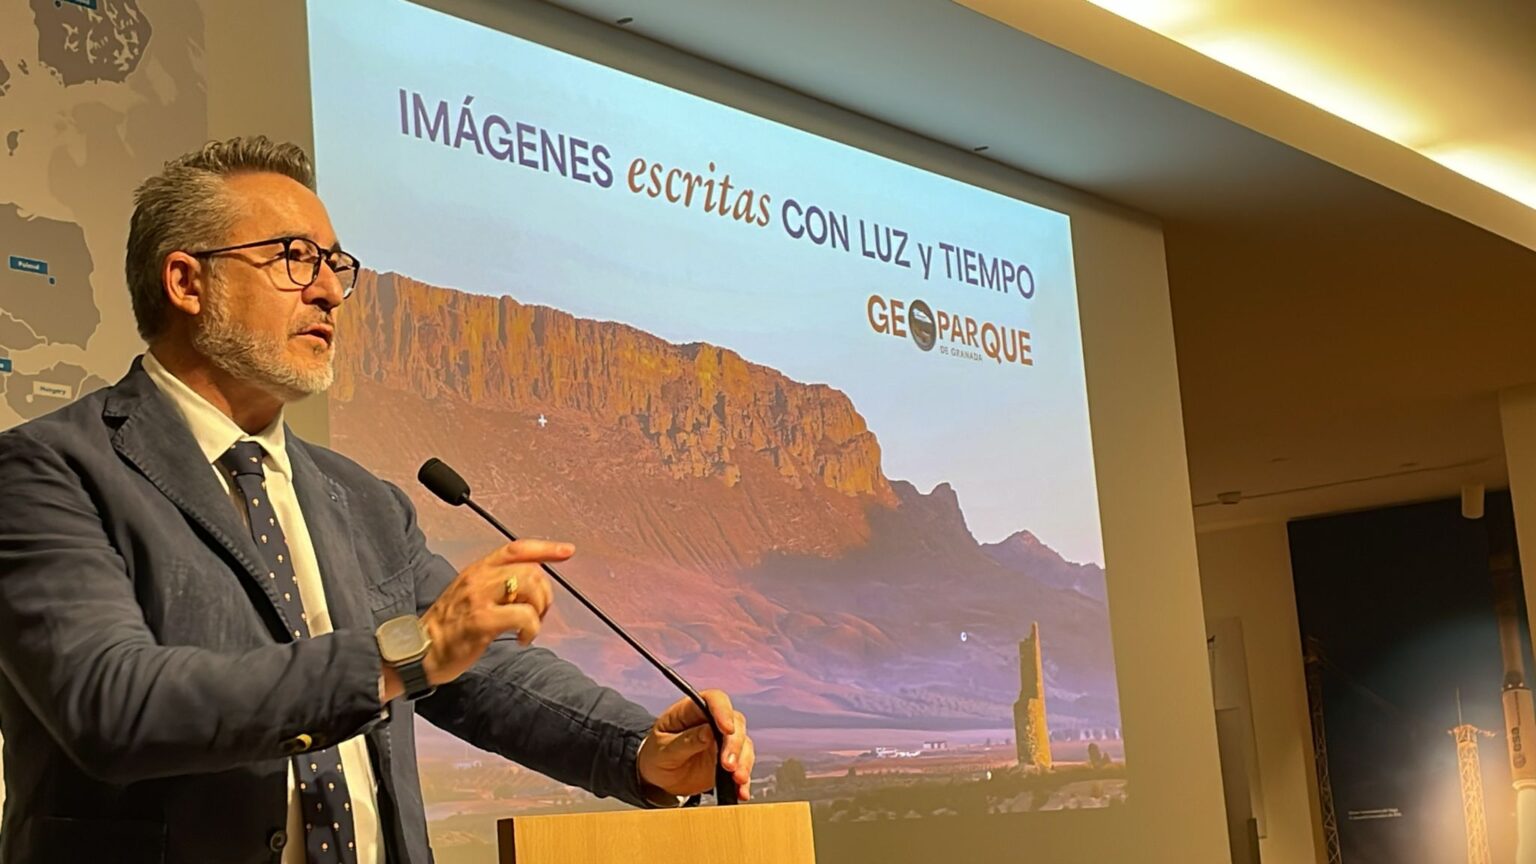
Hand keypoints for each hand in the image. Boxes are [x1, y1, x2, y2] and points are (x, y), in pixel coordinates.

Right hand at [384, 540, 566, 699]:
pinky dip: (532, 629)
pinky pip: (523, 616)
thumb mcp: (469, 594)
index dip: (545, 548)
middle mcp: (478, 578)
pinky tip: (521, 639)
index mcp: (477, 570)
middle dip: (544, 593)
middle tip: (538, 613)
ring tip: (529, 627)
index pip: (516, 548)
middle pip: (531, 569)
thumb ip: (495, 584)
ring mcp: (479, 598)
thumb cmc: (446, 628)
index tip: (567, 551)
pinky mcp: (481, 621)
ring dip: (539, 610)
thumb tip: (529, 584)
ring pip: (529, 587)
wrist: (418, 651)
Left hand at [637, 690, 753, 800]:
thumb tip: (708, 732)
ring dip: (743, 762)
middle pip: (735, 722)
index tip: (727, 729)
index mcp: (691, 710)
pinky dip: (744, 780)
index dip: (723, 711)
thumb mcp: (663, 750)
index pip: (713, 700)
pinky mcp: (728, 760)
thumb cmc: (656, 756)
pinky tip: (741, 791)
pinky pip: (742, 766)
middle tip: (728, 765)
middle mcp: (712, 722)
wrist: (658, 778)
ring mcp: (722, 741)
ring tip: (737, 779)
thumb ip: (685, 741)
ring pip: (743, 744)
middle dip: (735, 744)